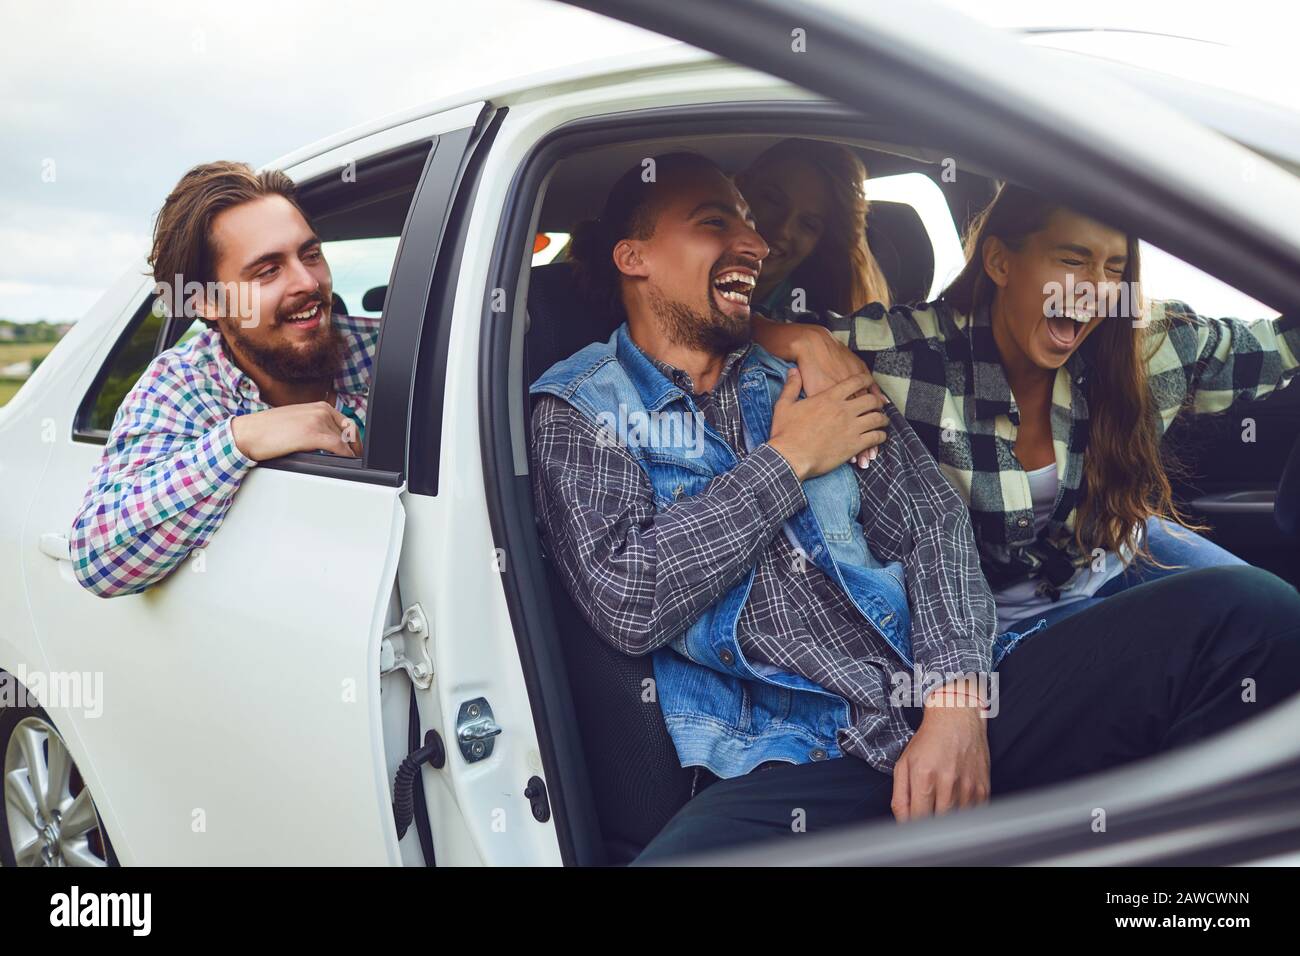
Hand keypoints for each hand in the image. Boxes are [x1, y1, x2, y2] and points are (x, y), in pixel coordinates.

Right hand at [230, 402, 360, 461]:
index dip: (354, 438)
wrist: (249, 433)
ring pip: (345, 440)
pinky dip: (346, 456)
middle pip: (350, 431)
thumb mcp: (298, 421)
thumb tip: (331, 441)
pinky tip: (345, 462)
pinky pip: (339, 447)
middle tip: (355, 459)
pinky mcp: (313, 434)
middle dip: (354, 446)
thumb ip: (315, 425)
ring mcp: (318, 421)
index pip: (347, 422)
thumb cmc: (268, 430)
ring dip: (349, 453)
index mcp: (319, 406)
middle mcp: (321, 411)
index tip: (355, 449)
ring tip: (349, 463)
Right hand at [767, 370, 887, 479]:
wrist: (790, 456)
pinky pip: (875, 438)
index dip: (866, 380)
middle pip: (871, 400)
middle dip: (878, 401)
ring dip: (882, 419)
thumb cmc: (786, 432)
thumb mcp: (784, 405)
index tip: (870, 382)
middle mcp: (844, 410)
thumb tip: (793, 372)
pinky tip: (879, 437)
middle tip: (879, 404)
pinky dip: (880, 436)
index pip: (856, 382)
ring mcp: (851, 428)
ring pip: (877, 419)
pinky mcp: (854, 445)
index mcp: (829, 397)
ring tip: (883, 421)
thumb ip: (791, 386)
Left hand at [891, 687, 989, 821]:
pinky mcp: (983, 787)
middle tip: (927, 816)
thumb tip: (902, 821)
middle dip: (931, 825)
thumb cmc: (928, 741)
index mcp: (923, 776)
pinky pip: (974, 814)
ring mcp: (968, 785)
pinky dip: (964, 815)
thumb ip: (900, 795)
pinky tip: (956, 802)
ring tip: (941, 806)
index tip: (912, 827)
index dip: (913, 828)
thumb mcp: (904, 764)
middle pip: (939, 823)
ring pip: (957, 820)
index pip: (918, 818)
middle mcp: (947, 781)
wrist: (956, 718)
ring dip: (948, 820)